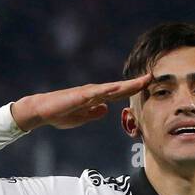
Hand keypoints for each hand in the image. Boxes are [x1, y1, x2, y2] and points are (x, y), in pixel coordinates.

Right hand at [11, 75, 151, 131]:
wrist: (42, 111)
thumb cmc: (60, 114)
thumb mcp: (82, 117)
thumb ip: (94, 113)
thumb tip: (106, 109)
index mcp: (96, 98)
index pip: (119, 93)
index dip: (133, 89)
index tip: (148, 85)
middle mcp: (94, 92)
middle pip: (119, 88)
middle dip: (136, 84)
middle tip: (152, 77)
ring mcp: (87, 93)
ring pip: (111, 88)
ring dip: (127, 85)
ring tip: (142, 80)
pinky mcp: (79, 96)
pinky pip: (96, 93)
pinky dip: (108, 90)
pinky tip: (118, 88)